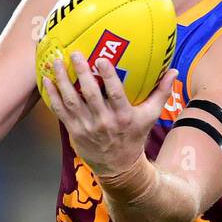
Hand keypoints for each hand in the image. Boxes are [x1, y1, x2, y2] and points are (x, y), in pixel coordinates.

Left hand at [43, 52, 177, 177]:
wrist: (118, 167)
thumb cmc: (135, 137)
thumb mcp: (151, 116)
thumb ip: (161, 92)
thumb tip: (174, 70)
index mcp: (123, 116)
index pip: (115, 94)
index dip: (108, 77)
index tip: (101, 59)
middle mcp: (104, 121)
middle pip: (90, 95)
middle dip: (81, 73)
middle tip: (75, 54)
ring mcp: (87, 127)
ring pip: (71, 101)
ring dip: (62, 81)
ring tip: (56, 63)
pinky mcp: (74, 131)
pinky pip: (60, 112)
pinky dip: (52, 96)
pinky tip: (47, 80)